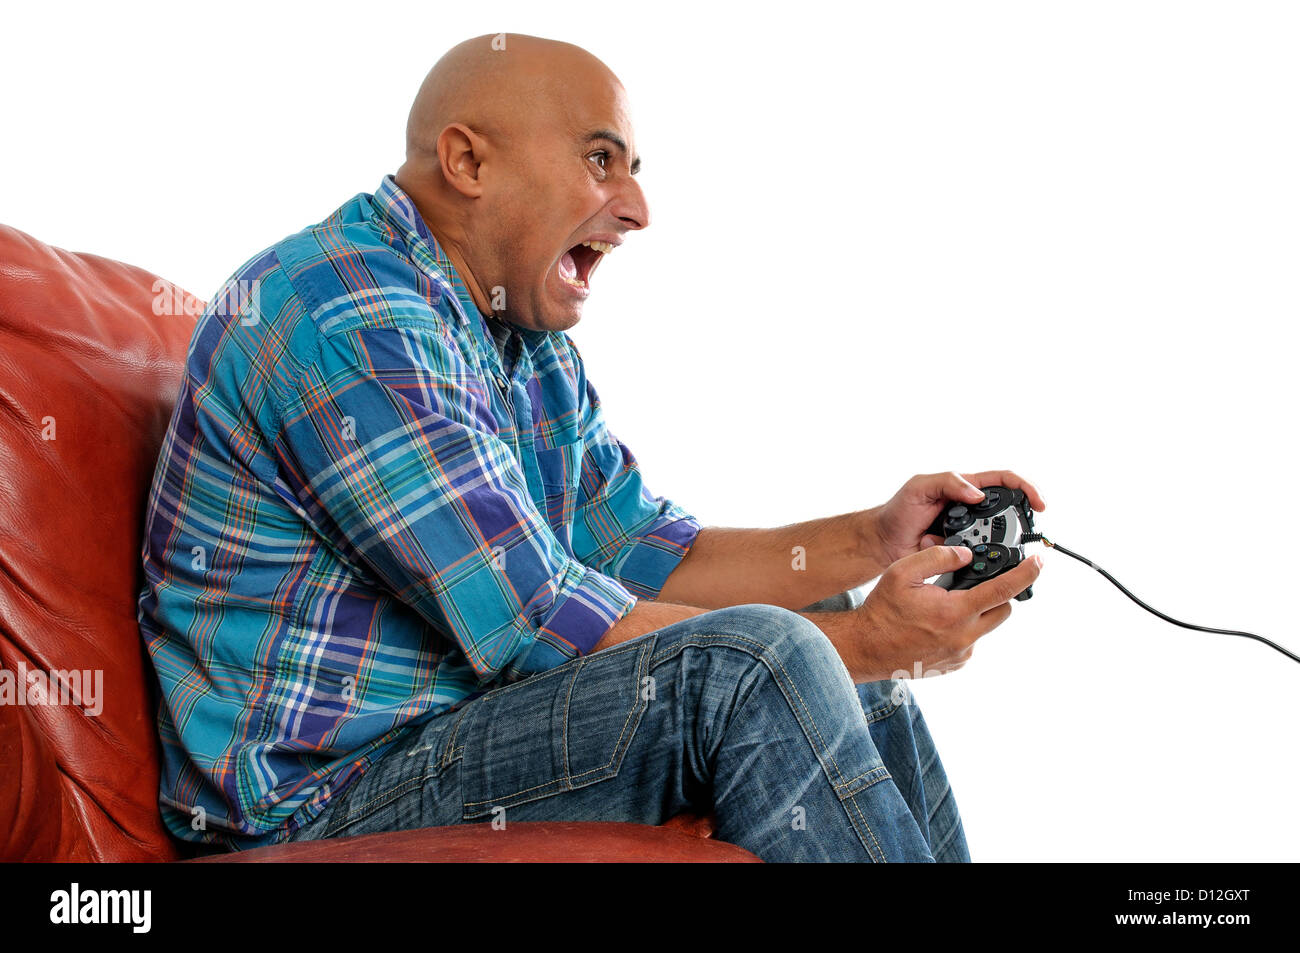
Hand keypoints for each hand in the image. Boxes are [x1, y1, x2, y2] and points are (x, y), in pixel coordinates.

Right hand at [851, 544, 1042, 680]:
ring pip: (985, 626)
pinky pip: (971, 641)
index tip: (1039, 561)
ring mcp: (962, 652)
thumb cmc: (882, 610)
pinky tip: (936, 624)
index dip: (1026, 573)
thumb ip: (938, 557)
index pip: (1004, 589)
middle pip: (1003, 609)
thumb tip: (965, 554)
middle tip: (976, 583)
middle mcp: (964, 635)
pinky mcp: (956, 663)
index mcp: (955, 610)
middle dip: (998, 593)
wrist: (867, 647)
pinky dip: (962, 628)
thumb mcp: (903, 572)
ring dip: (975, 612)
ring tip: (944, 606)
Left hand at [871, 470, 1046, 567]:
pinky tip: (952, 554)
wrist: (883, 543)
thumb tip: (977, 493)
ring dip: (982, 542)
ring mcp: (968, 531)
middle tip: (1011, 531)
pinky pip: (977, 556)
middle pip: (1006, 511)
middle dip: (1011, 521)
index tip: (1039, 503)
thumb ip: (949, 482)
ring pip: (992, 537)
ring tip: (959, 541)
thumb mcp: (919, 487)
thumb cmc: (898, 510)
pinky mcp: (962, 552)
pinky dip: (968, 558)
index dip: (1026, 488)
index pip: (1004, 481)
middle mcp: (971, 508)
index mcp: (965, 486)